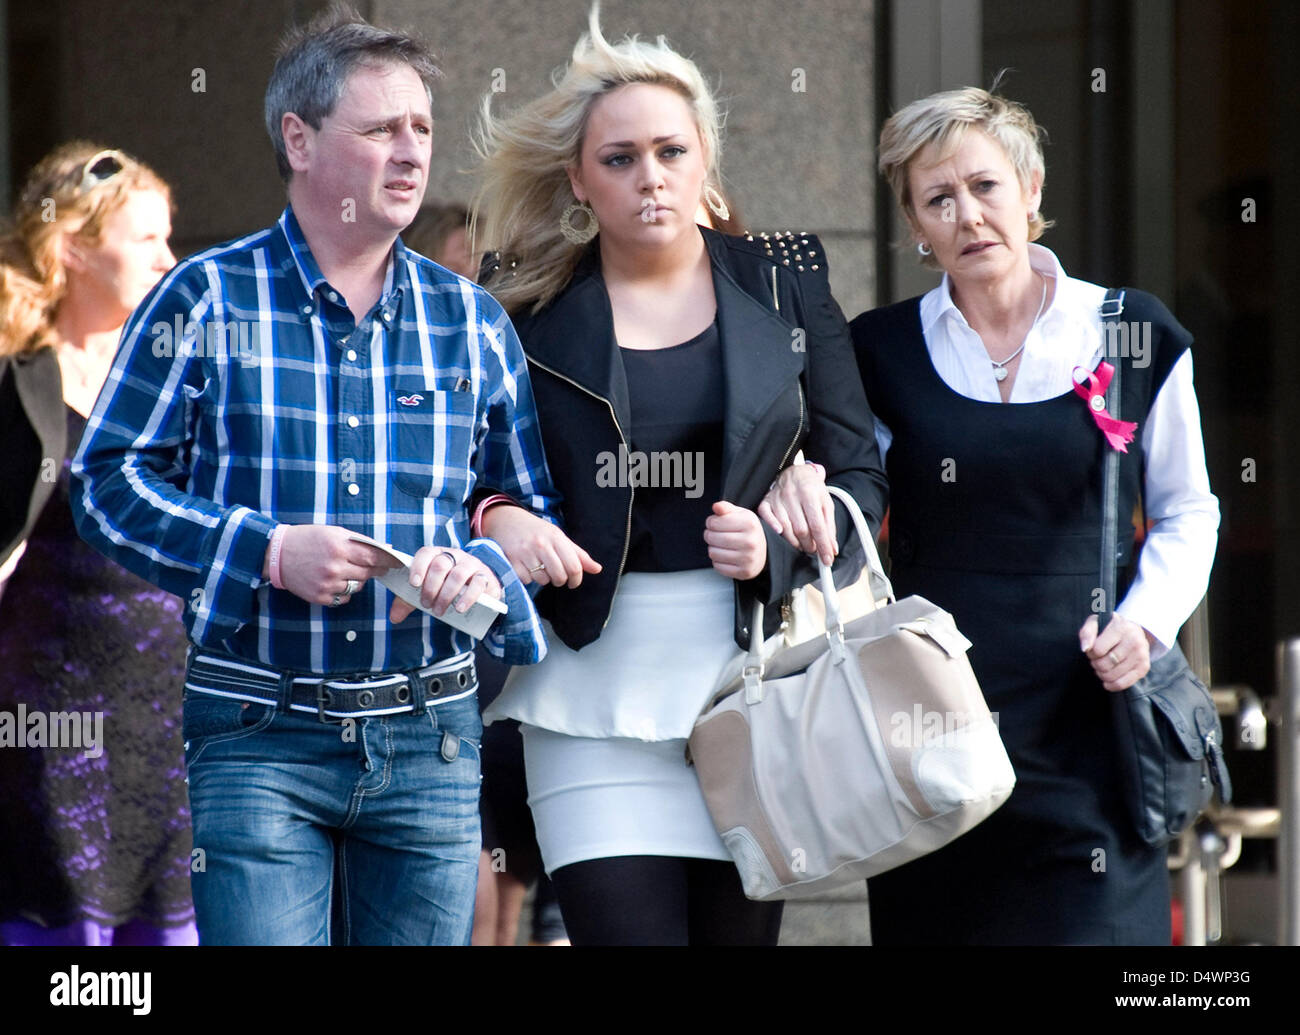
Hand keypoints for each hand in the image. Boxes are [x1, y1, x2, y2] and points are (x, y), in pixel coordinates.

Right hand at [270, 525, 400, 606]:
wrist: (277, 554)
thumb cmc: (308, 539)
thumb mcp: (334, 533)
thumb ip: (360, 541)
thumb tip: (386, 548)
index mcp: (339, 547)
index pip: (373, 557)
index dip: (388, 561)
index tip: (397, 562)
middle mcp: (334, 567)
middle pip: (367, 573)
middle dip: (375, 571)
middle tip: (377, 568)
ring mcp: (327, 584)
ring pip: (357, 587)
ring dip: (357, 580)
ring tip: (345, 570)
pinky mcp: (320, 597)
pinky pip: (343, 597)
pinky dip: (344, 591)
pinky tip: (334, 580)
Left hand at [390, 547, 502, 623]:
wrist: (480, 587)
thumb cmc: (448, 587)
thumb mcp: (428, 591)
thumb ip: (409, 602)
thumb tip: (393, 617)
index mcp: (437, 555)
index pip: (426, 553)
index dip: (419, 567)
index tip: (413, 584)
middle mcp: (455, 556)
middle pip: (441, 564)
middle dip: (431, 587)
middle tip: (426, 605)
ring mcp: (471, 565)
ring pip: (458, 574)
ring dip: (446, 594)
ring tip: (439, 611)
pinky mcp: (485, 577)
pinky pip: (478, 583)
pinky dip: (467, 597)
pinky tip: (459, 608)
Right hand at [481, 505, 600, 587]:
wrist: (506, 520)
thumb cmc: (536, 530)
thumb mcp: (558, 537)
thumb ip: (578, 554)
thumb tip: (597, 569)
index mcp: (557, 538)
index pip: (574, 566)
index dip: (577, 579)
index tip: (574, 582)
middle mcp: (542, 544)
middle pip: (560, 576)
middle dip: (560, 580)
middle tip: (556, 575)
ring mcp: (526, 552)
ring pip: (543, 580)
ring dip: (543, 578)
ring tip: (539, 567)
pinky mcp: (511, 560)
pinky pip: (527, 580)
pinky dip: (528, 578)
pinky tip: (526, 567)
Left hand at [705, 500, 766, 580]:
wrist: (765, 551)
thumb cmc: (748, 531)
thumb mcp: (740, 514)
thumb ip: (726, 508)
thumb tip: (716, 507)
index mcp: (750, 524)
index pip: (713, 522)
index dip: (710, 522)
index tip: (714, 523)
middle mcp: (750, 542)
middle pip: (711, 538)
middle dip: (709, 535)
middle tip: (715, 535)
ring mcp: (748, 558)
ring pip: (713, 553)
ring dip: (713, 548)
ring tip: (721, 545)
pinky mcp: (744, 572)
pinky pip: (717, 566)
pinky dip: (717, 561)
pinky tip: (726, 556)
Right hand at [757, 463, 837, 564]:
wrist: (795, 472)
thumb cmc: (812, 489)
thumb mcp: (826, 503)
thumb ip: (829, 526)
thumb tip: (833, 548)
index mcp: (810, 494)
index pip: (818, 526)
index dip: (823, 545)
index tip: (827, 559)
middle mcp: (792, 495)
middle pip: (801, 530)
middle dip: (809, 545)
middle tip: (813, 550)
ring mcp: (777, 498)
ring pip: (784, 528)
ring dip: (794, 542)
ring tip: (802, 545)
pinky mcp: (766, 501)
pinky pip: (765, 517)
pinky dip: (772, 528)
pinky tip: (781, 534)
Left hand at [1078, 613, 1153, 691]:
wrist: (1133, 630)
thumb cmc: (1109, 628)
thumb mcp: (1095, 623)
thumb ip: (1087, 633)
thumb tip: (1085, 649)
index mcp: (1121, 628)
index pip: (1097, 650)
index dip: (1090, 653)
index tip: (1093, 650)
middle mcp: (1134, 641)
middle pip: (1104, 665)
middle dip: (1095, 664)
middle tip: (1097, 659)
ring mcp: (1141, 655)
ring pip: (1111, 676)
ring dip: (1102, 674)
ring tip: (1103, 666)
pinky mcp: (1144, 667)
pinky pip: (1122, 684)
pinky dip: (1111, 685)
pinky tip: (1107, 680)